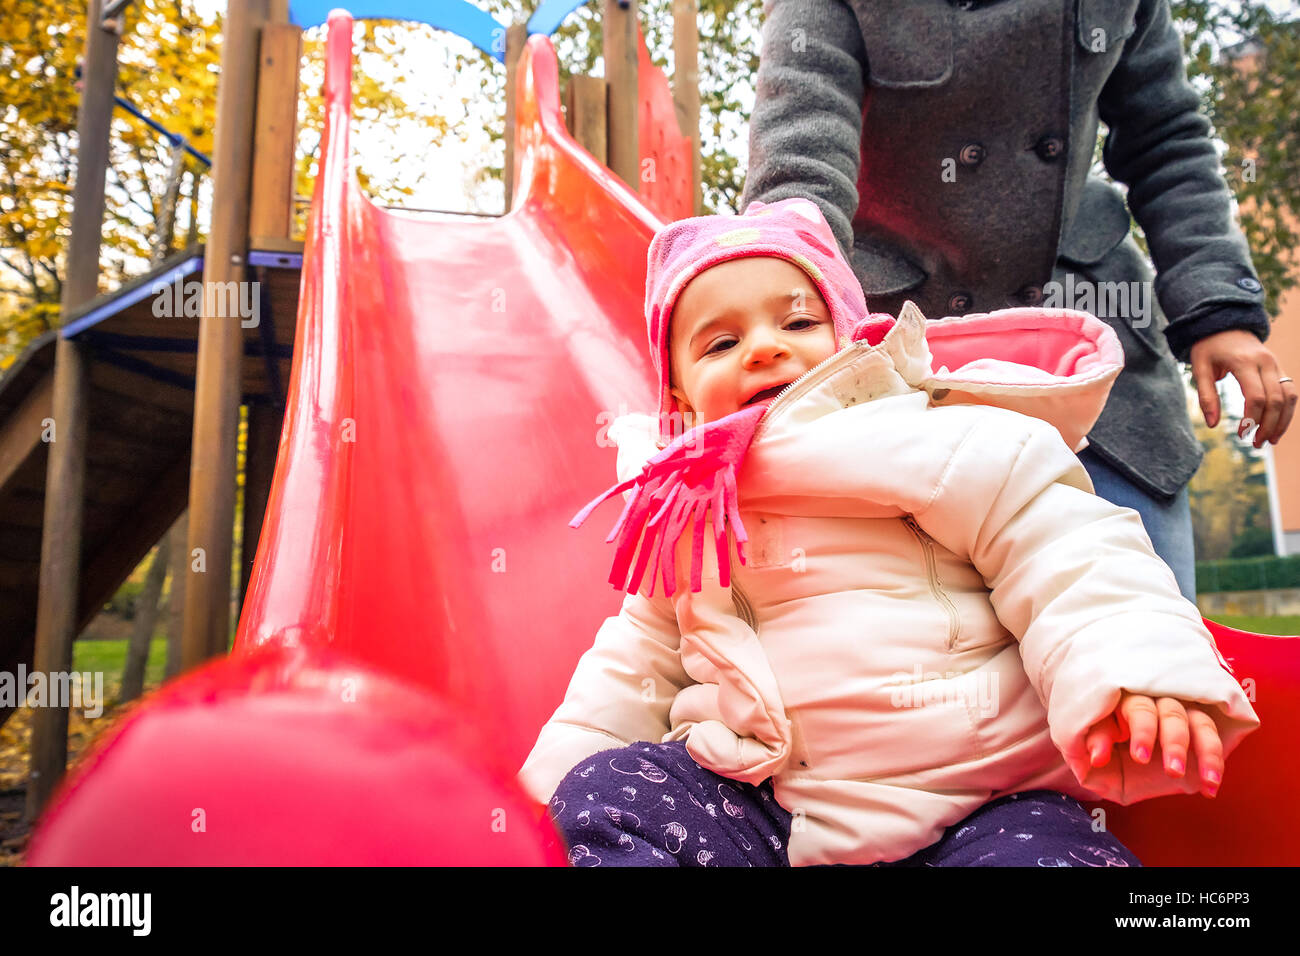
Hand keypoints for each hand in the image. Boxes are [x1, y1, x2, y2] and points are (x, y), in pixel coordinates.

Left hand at [1077, 692, 1222, 797]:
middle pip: (1172, 713)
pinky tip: (1211, 787)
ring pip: (1199, 722)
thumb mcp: (1085, 746)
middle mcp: (1155, 700)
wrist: (1113, 746)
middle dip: (1174, 742)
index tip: (1141, 758)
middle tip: (1173, 770)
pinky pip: (1211, 736)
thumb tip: (1097, 758)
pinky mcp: (1196, 724)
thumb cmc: (1098, 742)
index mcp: (1124, 700)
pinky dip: (1215, 760)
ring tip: (1208, 781)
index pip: (1138, 710)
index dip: (1142, 733)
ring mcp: (1178, 711)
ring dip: (1205, 750)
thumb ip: (1087, 749)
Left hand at [1190, 329, 1297, 446]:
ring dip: (1283, 421)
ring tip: (1270, 440)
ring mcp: (1275, 364)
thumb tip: (1213, 425)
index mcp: (1244, 362)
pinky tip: (1277, 426)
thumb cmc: (1208, 347)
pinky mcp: (1278, 368)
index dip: (1251, 419)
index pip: (1256, 397)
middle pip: (1276, 400)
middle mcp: (1265, 363)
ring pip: (1289, 396)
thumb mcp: (1199, 368)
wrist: (1225, 324)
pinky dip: (1287, 410)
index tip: (1241, 434)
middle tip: (1257, 444)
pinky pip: (1290, 391)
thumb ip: (1206, 396)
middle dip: (1268, 425)